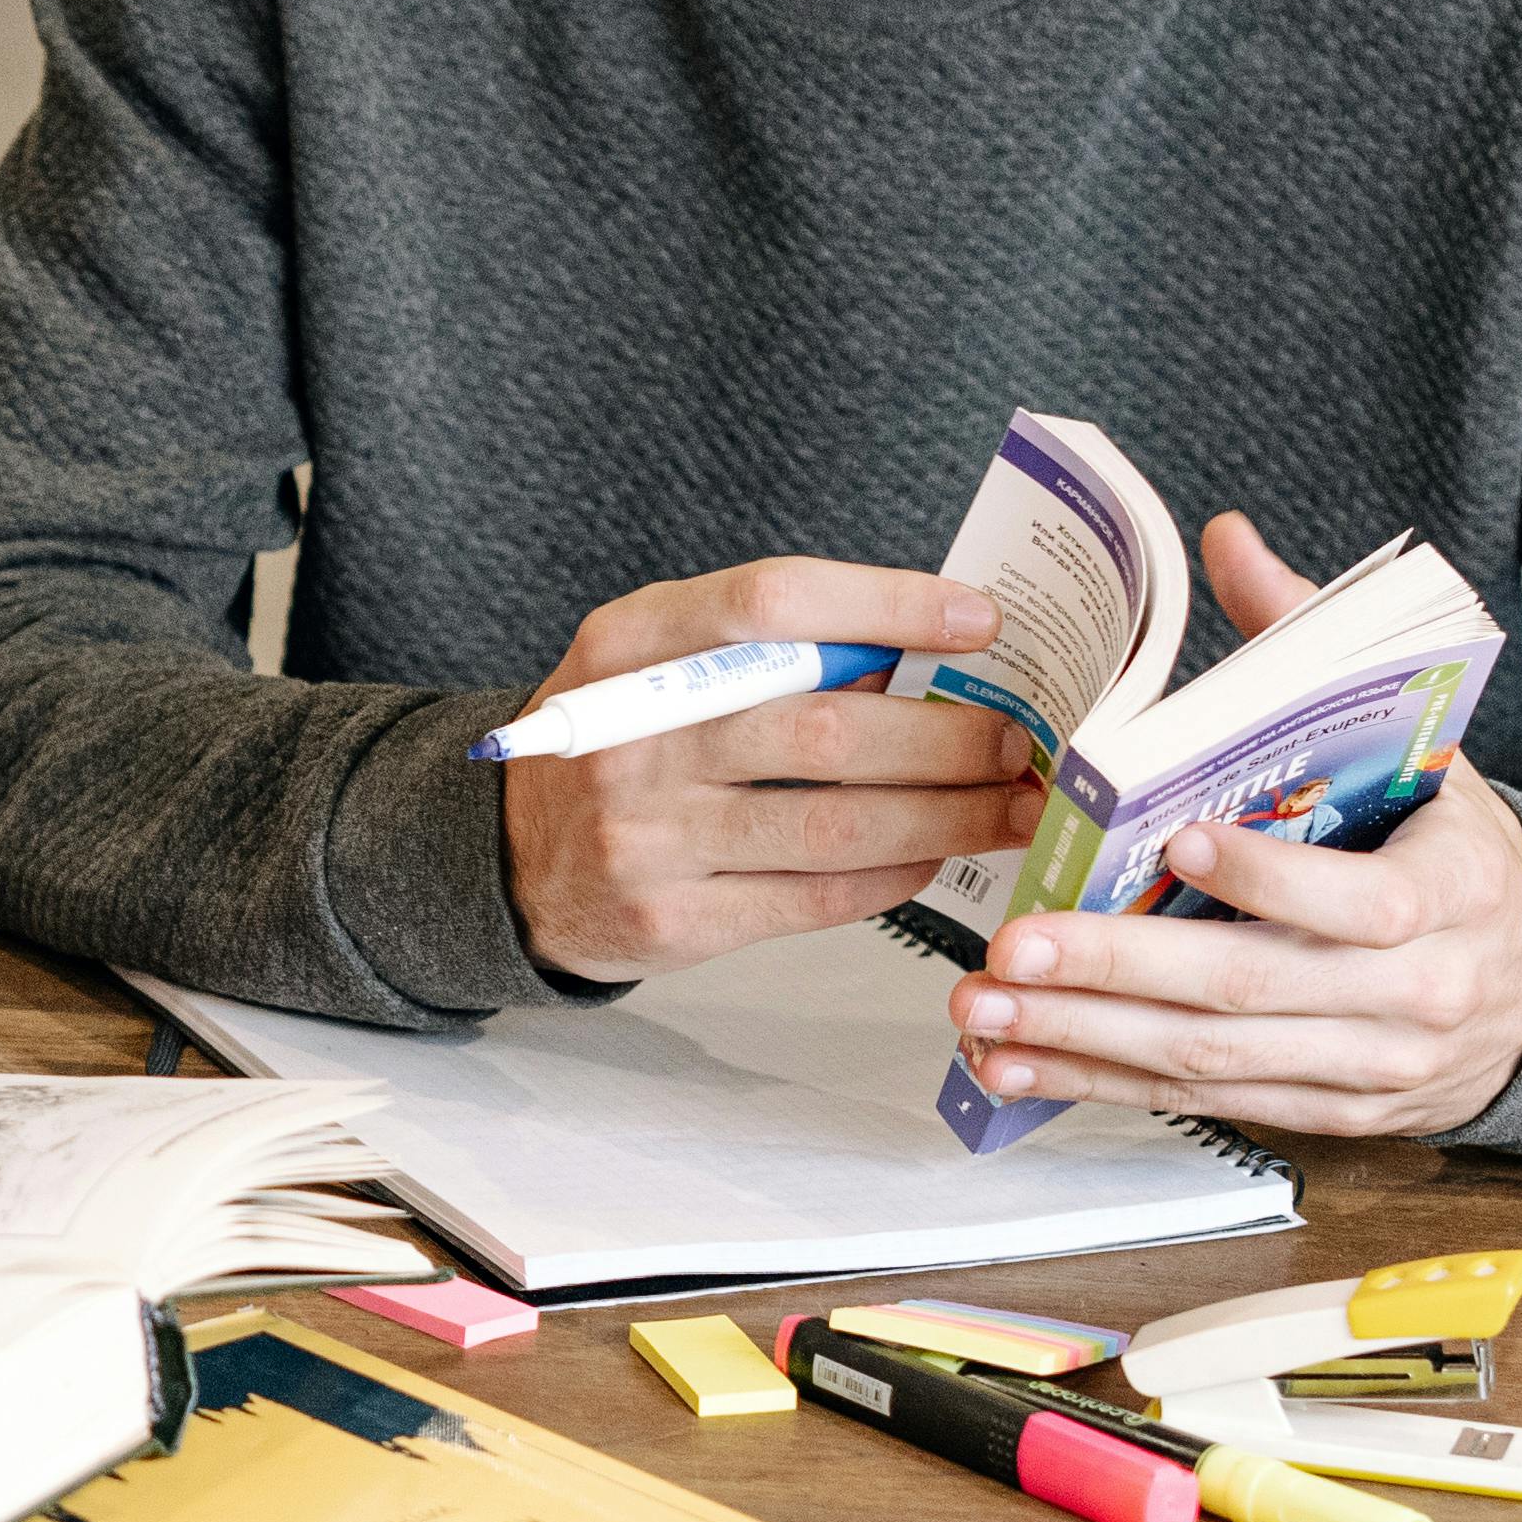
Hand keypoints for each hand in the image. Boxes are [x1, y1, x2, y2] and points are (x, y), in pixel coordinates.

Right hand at [501, 560, 1040, 983]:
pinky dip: (894, 874)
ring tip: (1009, 806)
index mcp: (631, 644)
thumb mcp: (650, 661)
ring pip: (836, 823)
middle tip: (1016, 740)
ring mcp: (647, 834)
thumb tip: (925, 644)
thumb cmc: (616, 744)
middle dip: (947, 736)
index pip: (773, 603)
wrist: (506, 861)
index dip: (889, 605)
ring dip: (946, 815)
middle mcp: (632, 735)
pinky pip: (815, 896)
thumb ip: (761, 645)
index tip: (980, 621)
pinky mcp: (671, 918)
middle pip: (826, 726)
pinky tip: (934, 854)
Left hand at [940, 512, 1521, 1139]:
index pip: (1361, 901)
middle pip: (1251, 987)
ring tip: (984, 1007)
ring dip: (1085, 1037)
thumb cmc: (1456, 856)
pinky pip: (1204, 1103)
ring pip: (1212, 1061)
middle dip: (1120, 969)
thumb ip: (1316, 651)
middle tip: (1015, 945)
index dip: (1269, 880)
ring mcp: (1369, 1065)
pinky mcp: (1326, 1112)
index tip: (1179, 842)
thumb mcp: (1428, 752)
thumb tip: (1229, 541)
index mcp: (1453, 896)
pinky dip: (1101, 1084)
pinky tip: (1017, 1061)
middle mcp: (1414, 995)